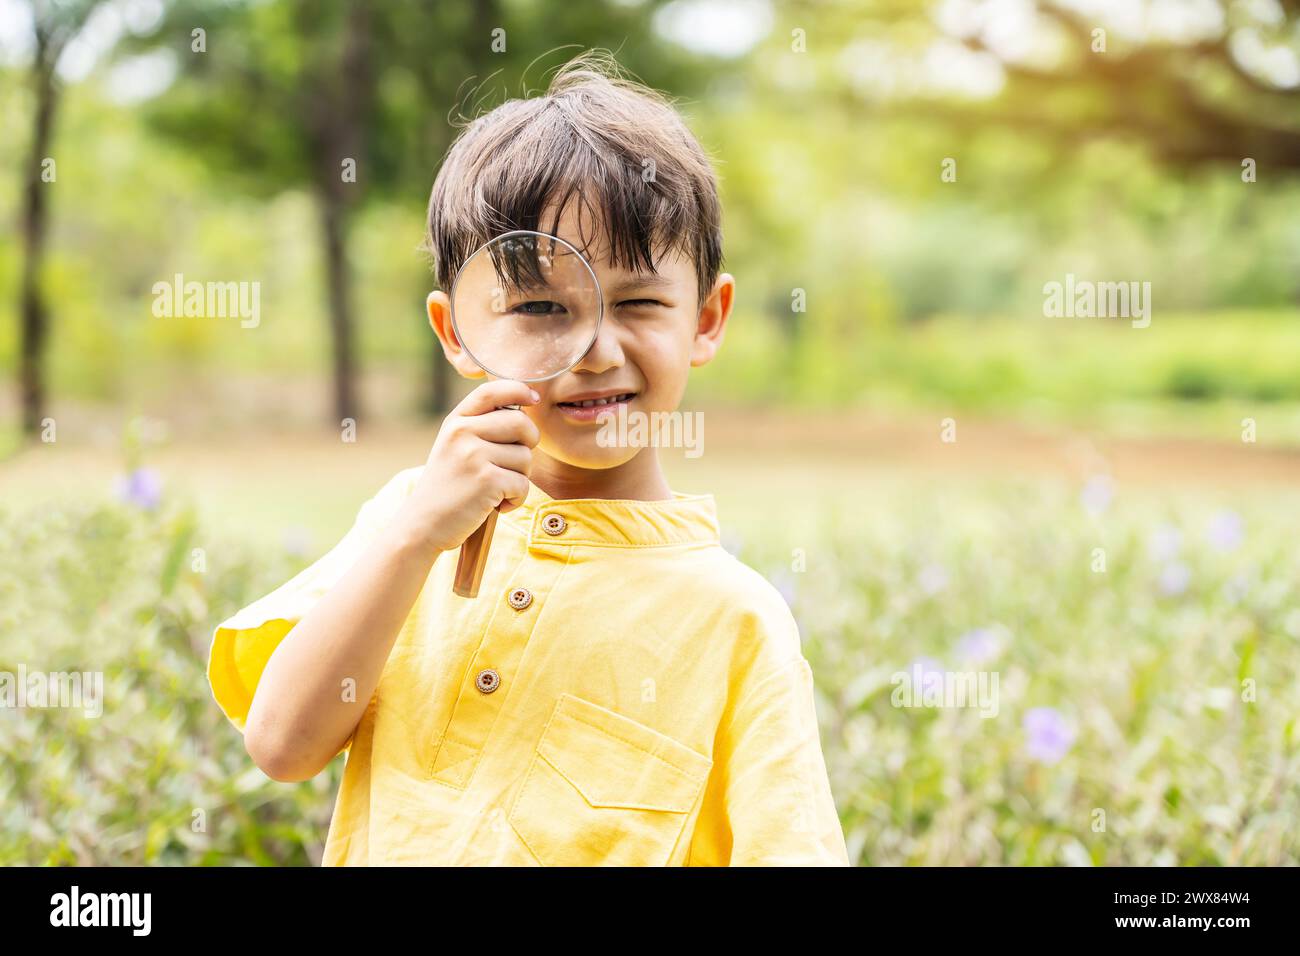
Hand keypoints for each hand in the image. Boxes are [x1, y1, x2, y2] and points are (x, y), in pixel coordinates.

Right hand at [400, 380, 540, 553]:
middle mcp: (463, 432)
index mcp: (456, 421)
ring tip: (496, 489)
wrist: (422, 525)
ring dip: (519, 478)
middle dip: (528, 445)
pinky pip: (523, 484)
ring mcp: (474, 455)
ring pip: (525, 457)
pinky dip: (516, 499)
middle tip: (514, 465)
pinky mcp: (487, 480)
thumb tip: (524, 411)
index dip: (519, 389)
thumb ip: (480, 427)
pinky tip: (497, 505)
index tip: (532, 398)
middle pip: (521, 423)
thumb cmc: (447, 488)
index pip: (491, 390)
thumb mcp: (454, 447)